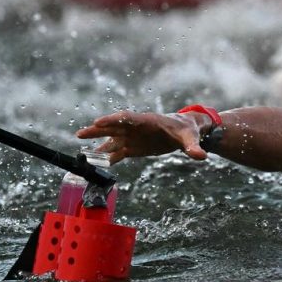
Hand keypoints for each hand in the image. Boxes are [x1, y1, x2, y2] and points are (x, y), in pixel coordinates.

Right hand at [76, 110, 207, 163]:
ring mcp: (134, 137)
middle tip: (80, 133)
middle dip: (98, 130)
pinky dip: (108, 157)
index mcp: (148, 121)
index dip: (113, 120)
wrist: (186, 132)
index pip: (127, 118)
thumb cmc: (187, 130)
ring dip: (98, 144)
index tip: (98, 122)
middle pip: (114, 127)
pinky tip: (97, 162)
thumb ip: (193, 147)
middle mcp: (137, 128)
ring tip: (82, 148)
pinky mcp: (134, 147)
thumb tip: (201, 156)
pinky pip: (118, 152)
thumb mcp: (191, 138)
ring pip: (112, 140)